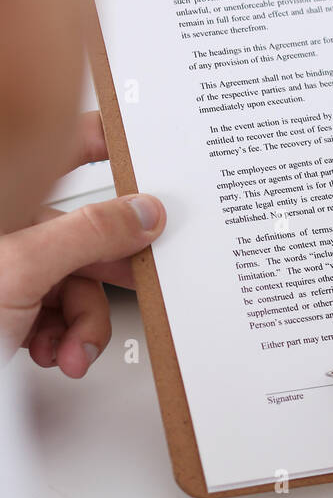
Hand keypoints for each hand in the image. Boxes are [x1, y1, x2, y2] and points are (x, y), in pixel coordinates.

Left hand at [0, 112, 165, 377]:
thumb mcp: (22, 269)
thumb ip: (89, 235)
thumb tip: (143, 212)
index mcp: (9, 197)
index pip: (71, 146)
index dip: (113, 145)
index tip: (152, 158)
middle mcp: (7, 227)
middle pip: (82, 233)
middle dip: (100, 278)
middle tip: (135, 286)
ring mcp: (6, 268)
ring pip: (72, 282)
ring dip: (81, 323)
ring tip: (71, 350)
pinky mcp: (6, 307)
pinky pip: (54, 312)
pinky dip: (62, 338)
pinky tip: (52, 353)